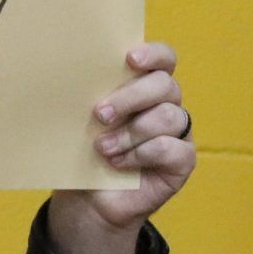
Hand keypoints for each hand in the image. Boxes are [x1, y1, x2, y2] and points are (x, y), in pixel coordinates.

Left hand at [48, 43, 193, 253]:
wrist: (88, 199)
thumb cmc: (86, 152)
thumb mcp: (83, 121)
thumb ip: (90, 97)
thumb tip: (70, 74)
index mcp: (146, 86)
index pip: (164, 59)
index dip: (153, 54)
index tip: (129, 59)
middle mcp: (166, 105)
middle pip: (165, 85)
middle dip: (131, 97)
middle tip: (100, 114)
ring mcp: (178, 133)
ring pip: (168, 116)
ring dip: (131, 132)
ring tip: (102, 147)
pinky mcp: (182, 161)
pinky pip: (171, 148)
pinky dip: (140, 154)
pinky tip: (118, 163)